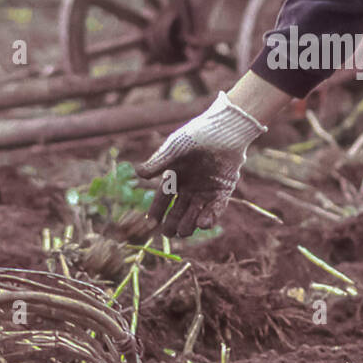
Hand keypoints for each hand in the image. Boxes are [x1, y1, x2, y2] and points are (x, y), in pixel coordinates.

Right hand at [134, 91, 267, 236]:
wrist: (224, 130)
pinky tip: (203, 224)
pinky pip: (216, 209)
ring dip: (190, 225)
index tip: (151, 224)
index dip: (156, 212)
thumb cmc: (196, 136)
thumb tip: (139, 173)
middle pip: (177, 212)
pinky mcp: (223, 191)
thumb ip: (159, 162)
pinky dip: (210, 217)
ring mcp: (206, 191)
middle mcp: (189, 188)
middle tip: (169, 233)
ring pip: (195, 215)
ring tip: (184, 231)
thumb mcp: (174, 148)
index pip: (162, 199)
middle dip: (172, 225)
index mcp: (174, 178)